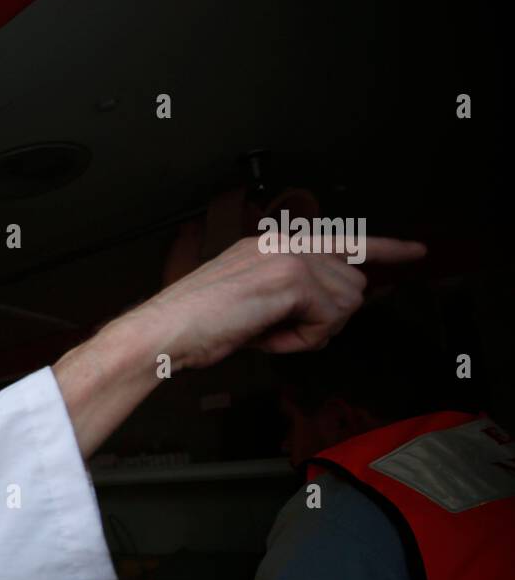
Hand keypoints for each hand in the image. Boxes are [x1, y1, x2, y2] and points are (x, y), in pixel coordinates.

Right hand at [144, 233, 426, 371]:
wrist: (163, 332)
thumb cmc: (193, 328)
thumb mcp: (250, 307)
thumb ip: (290, 299)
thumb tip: (329, 312)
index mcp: (269, 246)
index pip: (341, 239)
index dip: (384, 246)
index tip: (415, 250)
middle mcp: (281, 244)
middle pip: (351, 282)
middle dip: (325, 318)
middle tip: (279, 333)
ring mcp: (287, 257)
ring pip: (345, 301)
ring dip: (312, 331)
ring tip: (268, 334)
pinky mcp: (290, 278)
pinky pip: (328, 318)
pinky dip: (301, 340)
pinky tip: (268, 337)